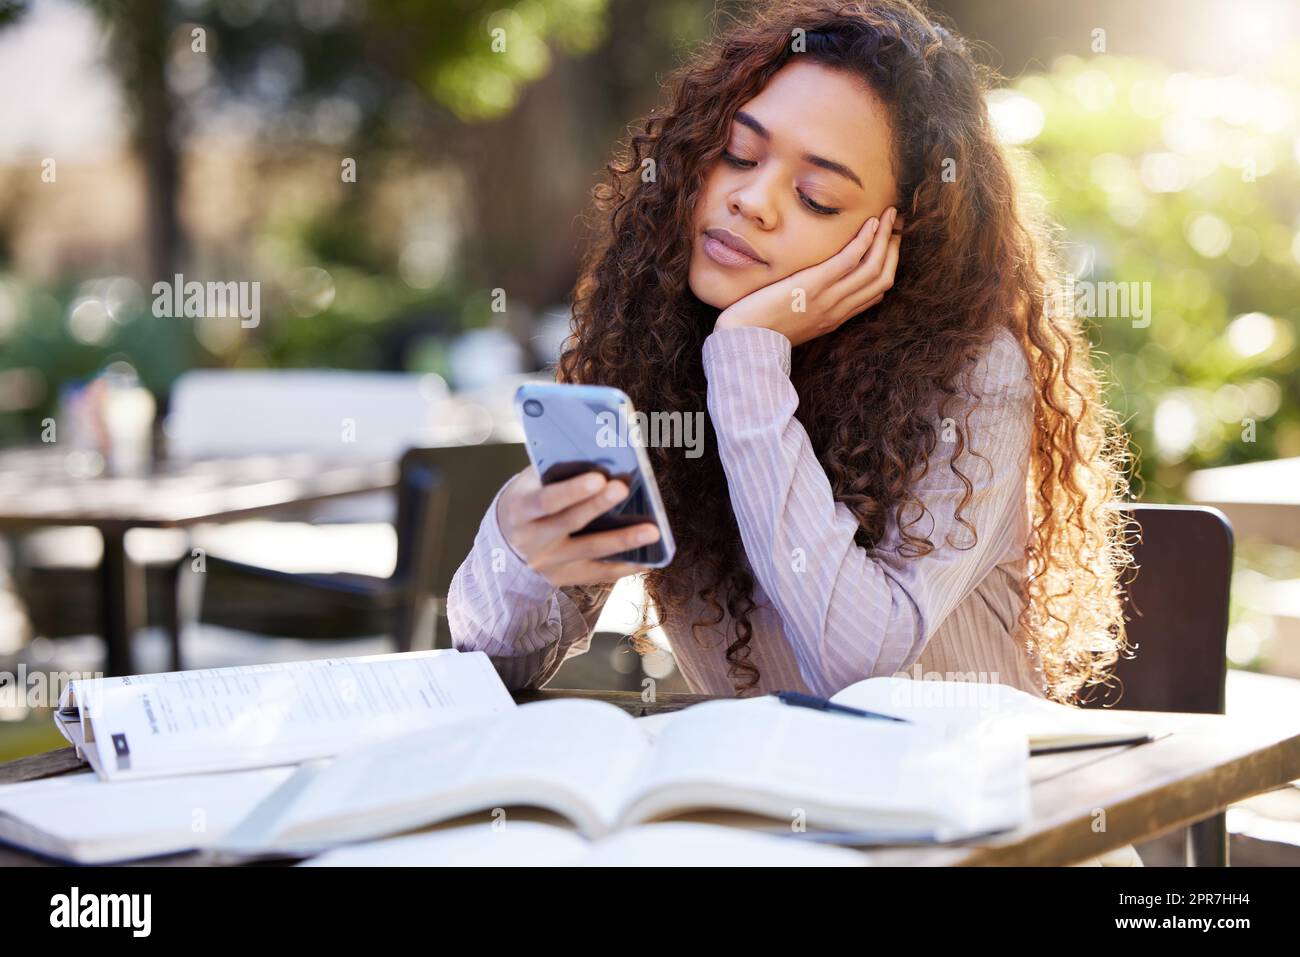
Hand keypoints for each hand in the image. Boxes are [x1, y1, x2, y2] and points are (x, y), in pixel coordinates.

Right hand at [496, 466, 660, 587]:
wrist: (502, 547)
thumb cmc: (525, 504)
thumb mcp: (527, 485)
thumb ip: (554, 473)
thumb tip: (597, 458)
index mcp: (520, 511)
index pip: (546, 500)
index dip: (572, 491)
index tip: (598, 477)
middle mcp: (532, 540)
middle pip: (570, 522)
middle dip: (598, 505)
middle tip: (623, 489)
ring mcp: (549, 563)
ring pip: (590, 550)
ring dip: (623, 540)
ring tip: (652, 531)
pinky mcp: (564, 578)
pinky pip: (598, 573)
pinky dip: (624, 566)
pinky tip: (648, 559)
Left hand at [713, 206, 901, 347]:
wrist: (742, 343)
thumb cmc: (757, 331)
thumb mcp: (792, 322)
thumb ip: (807, 307)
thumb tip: (807, 291)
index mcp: (834, 318)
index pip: (873, 294)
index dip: (886, 268)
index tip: (888, 246)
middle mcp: (838, 309)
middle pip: (881, 279)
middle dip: (893, 249)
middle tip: (896, 224)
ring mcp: (828, 298)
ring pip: (872, 268)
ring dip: (885, 237)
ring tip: (889, 214)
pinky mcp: (813, 286)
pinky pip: (848, 261)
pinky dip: (864, 241)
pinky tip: (870, 223)